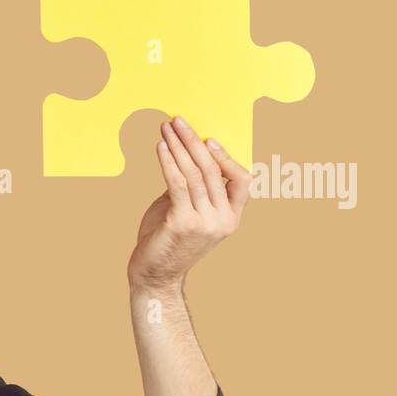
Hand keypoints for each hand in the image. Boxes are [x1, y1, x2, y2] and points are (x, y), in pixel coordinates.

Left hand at [127, 116, 250, 291]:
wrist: (154, 275)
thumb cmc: (167, 240)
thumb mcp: (186, 210)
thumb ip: (192, 188)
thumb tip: (186, 153)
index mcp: (231, 218)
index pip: (243, 180)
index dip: (226, 157)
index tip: (207, 138)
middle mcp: (222, 220)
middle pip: (212, 170)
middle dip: (193, 141)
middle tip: (179, 121)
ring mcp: (204, 223)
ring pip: (194, 174)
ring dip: (178, 146)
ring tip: (166, 128)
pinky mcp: (182, 223)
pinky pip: (177, 183)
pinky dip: (168, 161)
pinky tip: (160, 147)